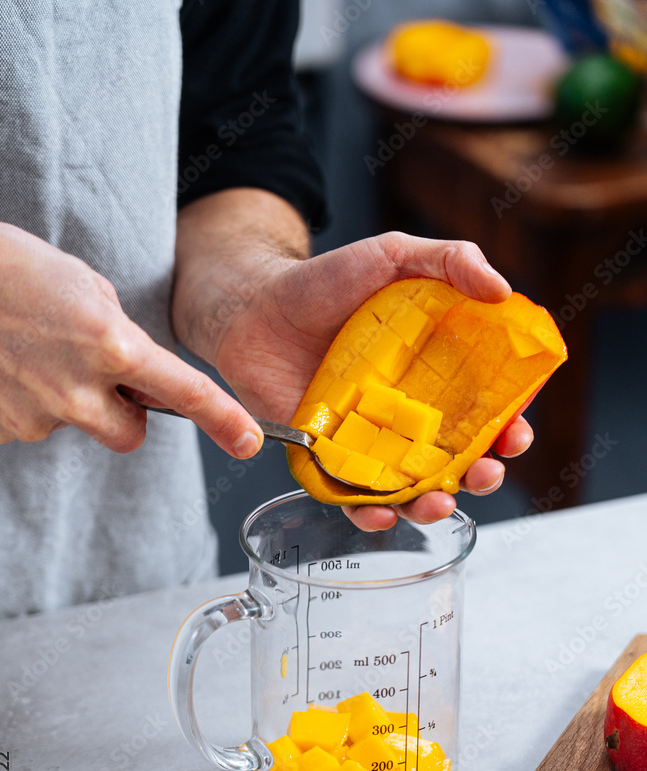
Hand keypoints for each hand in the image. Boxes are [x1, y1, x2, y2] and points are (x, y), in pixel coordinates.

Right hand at [0, 220, 261, 455]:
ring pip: (76, 425)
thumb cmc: (8, 265)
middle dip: (126, 414)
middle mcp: (77, 390)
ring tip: (32, 351)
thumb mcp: (84, 282)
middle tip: (99, 376)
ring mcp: (36, 415)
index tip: (250, 442)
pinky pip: (34, 423)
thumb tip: (133, 365)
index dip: (223, 420)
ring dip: (69, 399)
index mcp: (110, 344)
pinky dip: (29, 400)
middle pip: (131, 436)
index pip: (184, 393)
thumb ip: (120, 330)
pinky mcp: (1, 428)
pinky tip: (8, 365)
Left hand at [204, 228, 532, 529]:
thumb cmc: (324, 280)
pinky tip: (380, 514)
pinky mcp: (327, 460)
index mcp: (436, 374)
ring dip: (433, 505)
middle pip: (459, 459)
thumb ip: (450, 260)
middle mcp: (408, 415)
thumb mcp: (394, 256)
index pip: (487, 411)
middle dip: (482, 476)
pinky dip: (369, 514)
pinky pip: (353, 498)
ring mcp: (369, 441)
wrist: (254, 304)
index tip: (516, 433)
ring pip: (413, 488)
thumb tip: (503, 290)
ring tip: (439, 503)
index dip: (509, 428)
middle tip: (485, 473)